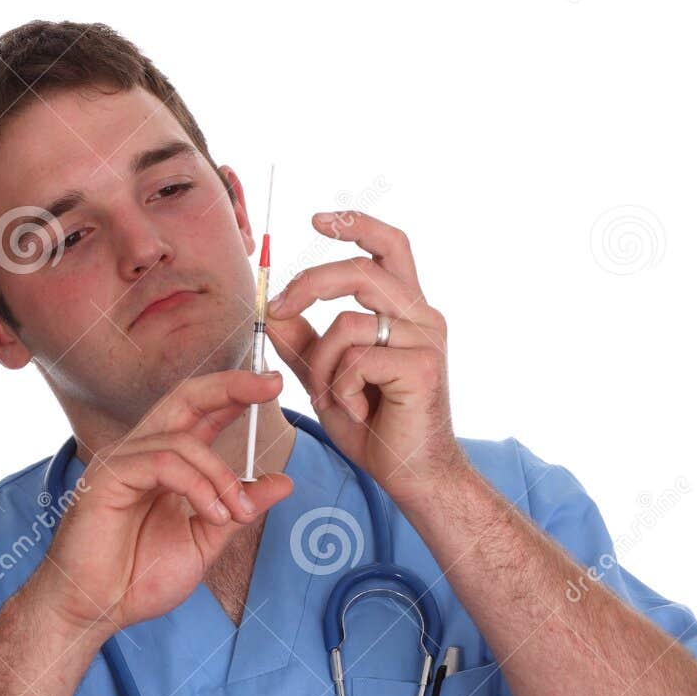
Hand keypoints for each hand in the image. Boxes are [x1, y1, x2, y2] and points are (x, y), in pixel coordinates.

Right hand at [28, 370, 292, 638]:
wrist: (98, 610)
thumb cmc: (139, 579)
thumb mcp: (206, 539)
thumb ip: (239, 507)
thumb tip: (284, 482)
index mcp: (164, 464)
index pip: (200, 412)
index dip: (234, 393)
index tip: (273, 385)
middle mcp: (141, 453)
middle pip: (186, 398)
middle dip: (231, 386)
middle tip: (271, 385)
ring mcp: (121, 462)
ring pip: (183, 443)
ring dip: (221, 478)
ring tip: (235, 514)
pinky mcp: (107, 478)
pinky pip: (164, 464)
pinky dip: (198, 487)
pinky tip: (213, 515)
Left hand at [264, 211, 467, 505]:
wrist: (412, 475)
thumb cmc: (376, 427)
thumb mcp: (327, 379)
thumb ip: (303, 345)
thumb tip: (270, 313)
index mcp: (405, 310)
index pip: (389, 246)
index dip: (355, 225)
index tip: (316, 220)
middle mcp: (421, 316)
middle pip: (359, 271)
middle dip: (308, 285)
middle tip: (277, 309)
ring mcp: (426, 339)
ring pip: (347, 323)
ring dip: (321, 364)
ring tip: (332, 397)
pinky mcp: (422, 366)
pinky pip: (357, 360)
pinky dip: (341, 389)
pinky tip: (358, 411)